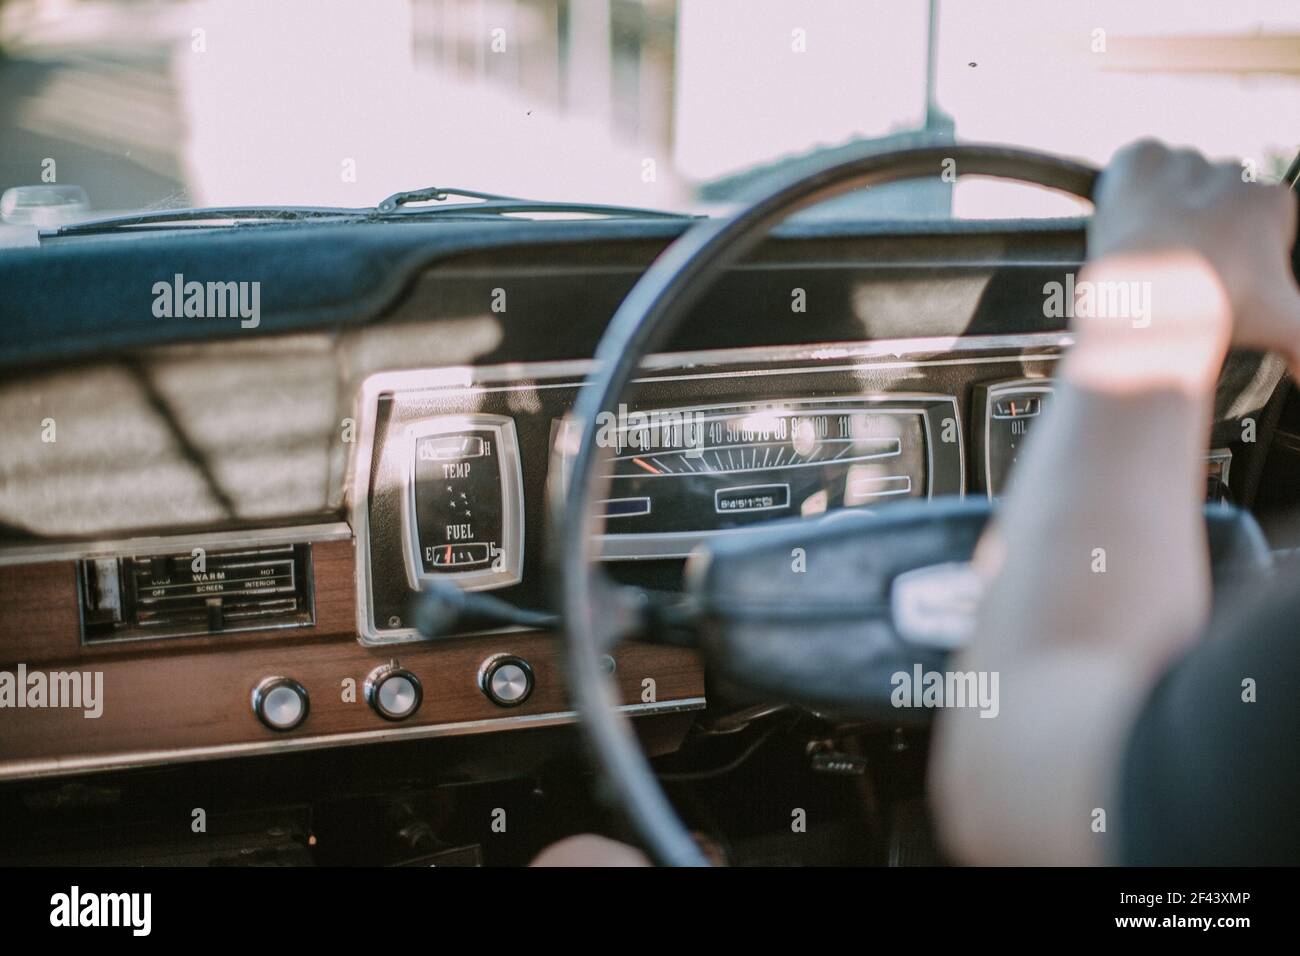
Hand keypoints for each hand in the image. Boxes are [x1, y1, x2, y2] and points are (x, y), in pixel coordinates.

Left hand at [1086, 140, 1299, 372]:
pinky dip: (1126, 187)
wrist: (1153, 300)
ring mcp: (1183, 163)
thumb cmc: (1216, 311)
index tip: (1211, 274)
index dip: (1227, 249)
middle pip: (1210, 198)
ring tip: (1153, 253)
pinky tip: (1132, 223)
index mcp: (1273, 202)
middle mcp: (1231, 173)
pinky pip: (1133, 164)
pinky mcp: (1138, 161)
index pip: (1251, 217)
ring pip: (1172, 182)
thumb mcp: (1285, 325)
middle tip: (1176, 269)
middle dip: (1194, 228)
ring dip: (1161, 209)